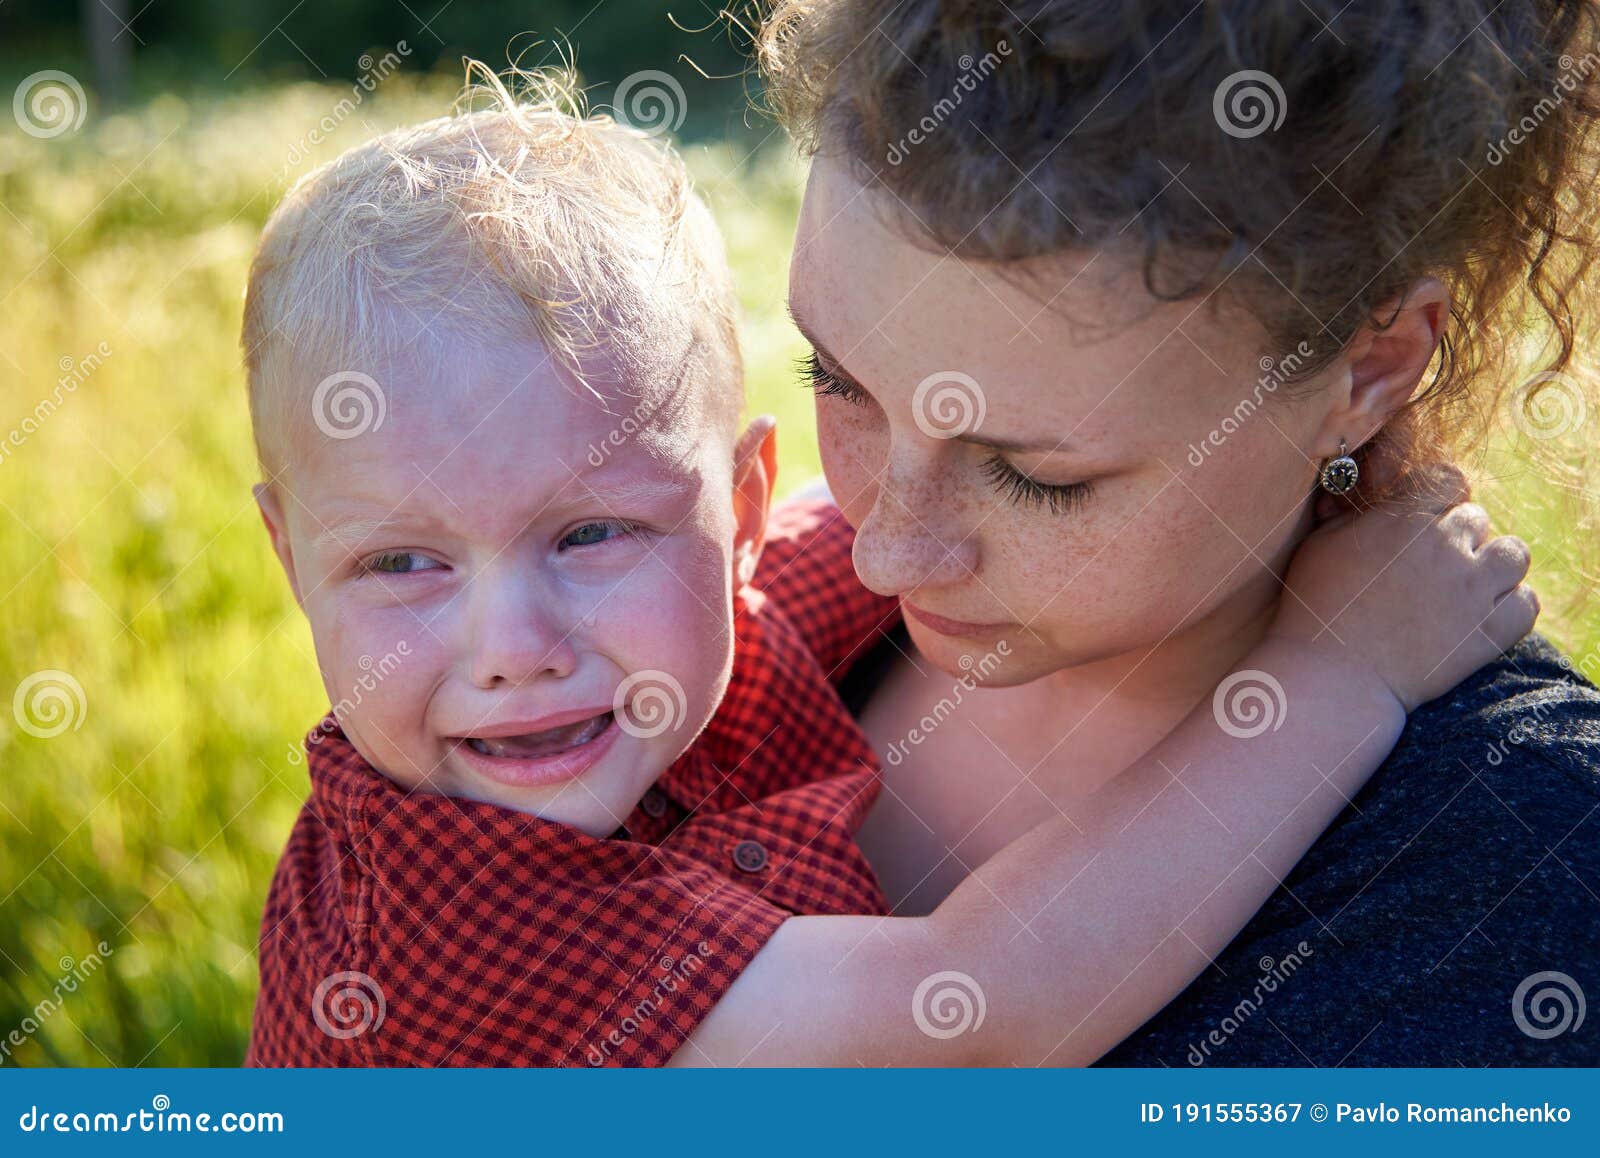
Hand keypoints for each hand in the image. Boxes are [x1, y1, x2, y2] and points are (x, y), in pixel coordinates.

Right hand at [1270, 462, 1538, 711]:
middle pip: (1477, 518)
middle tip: (1435, 563)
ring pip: (1514, 553)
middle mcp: (1444, 548)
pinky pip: (1527, 603)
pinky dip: (1513, 605)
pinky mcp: (1487, 634)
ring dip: (1495, 563)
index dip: (1439, 497)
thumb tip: (1343, 492)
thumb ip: (1343, 514)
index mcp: (1402, 520)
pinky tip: (1487, 614)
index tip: (1426, 518)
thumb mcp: (1318, 548)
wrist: (1332, 677)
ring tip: (1470, 584)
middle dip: (1458, 535)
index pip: (1447, 480)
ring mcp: (1471, 591)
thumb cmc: (1315, 610)